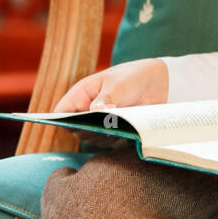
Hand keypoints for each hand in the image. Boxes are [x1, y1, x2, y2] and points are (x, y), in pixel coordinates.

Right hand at [54, 57, 168, 146]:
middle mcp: (86, 110)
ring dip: (100, 136)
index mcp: (81, 94)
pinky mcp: (112, 130)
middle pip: (74, 129)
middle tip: (102, 125)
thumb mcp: (118, 85)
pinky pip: (106, 141)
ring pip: (89, 138)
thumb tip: (95, 111)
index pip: (61, 112)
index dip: (62, 121)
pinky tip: (122, 132)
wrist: (156, 83)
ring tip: (114, 127)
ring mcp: (99, 122)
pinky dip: (112, 140)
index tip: (74, 125)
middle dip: (86, 130)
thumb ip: (106, 98)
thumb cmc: (131, 77)